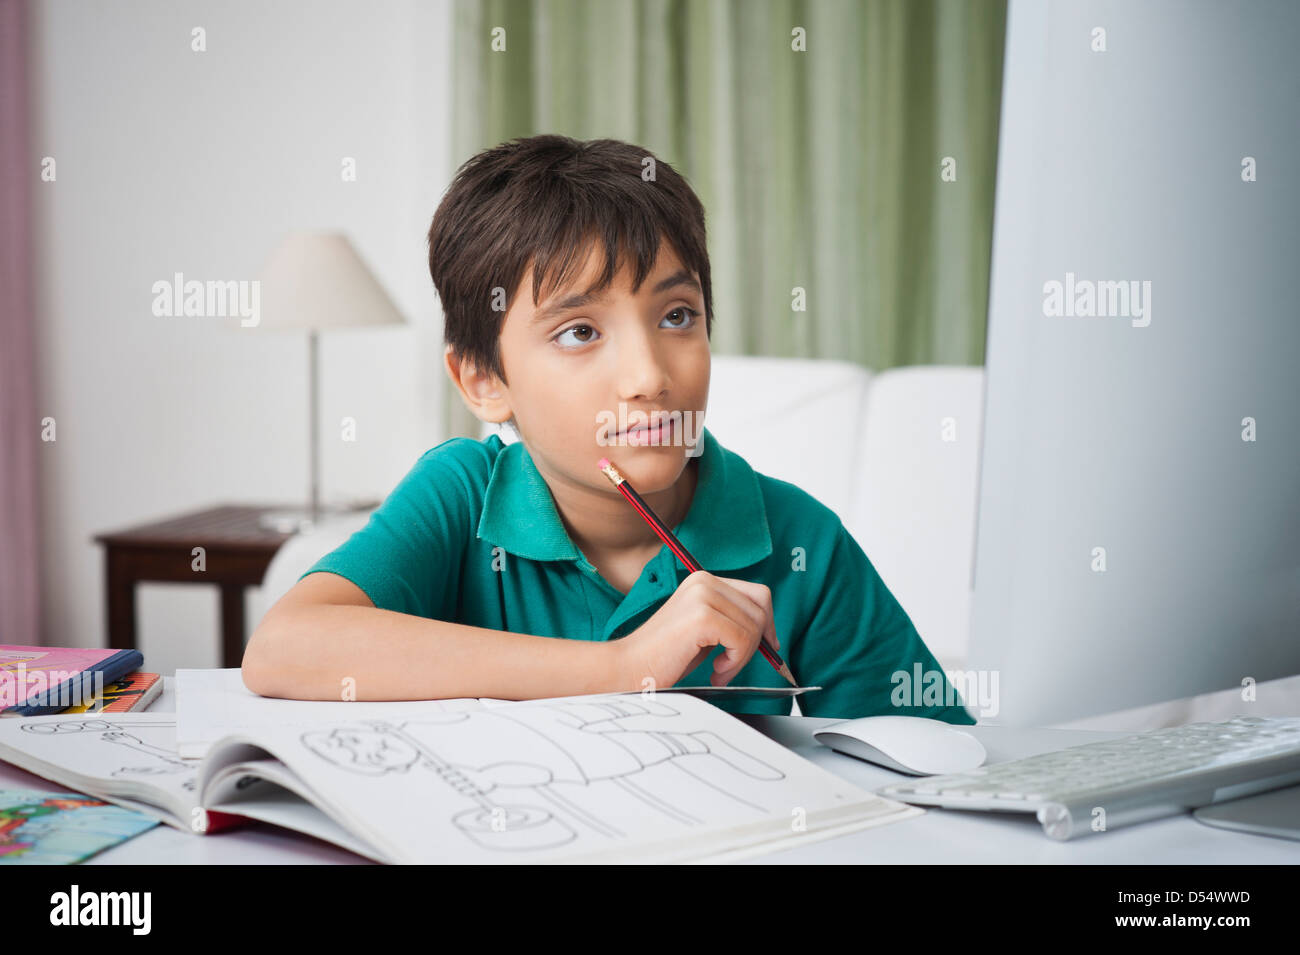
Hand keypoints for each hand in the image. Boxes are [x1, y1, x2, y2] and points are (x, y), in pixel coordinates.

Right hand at [612, 571, 778, 690]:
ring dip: (742, 657)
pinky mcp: (702, 617)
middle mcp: (704, 581)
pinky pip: (742, 640)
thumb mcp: (703, 631)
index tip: (766, 647)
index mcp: (703, 580)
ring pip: (754, 626)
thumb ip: (730, 621)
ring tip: (719, 671)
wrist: (628, 668)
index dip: (767, 623)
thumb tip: (767, 630)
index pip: (758, 594)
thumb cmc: (664, 656)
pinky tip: (715, 672)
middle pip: (761, 608)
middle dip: (757, 642)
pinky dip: (735, 663)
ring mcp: (703, 596)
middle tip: (732, 664)